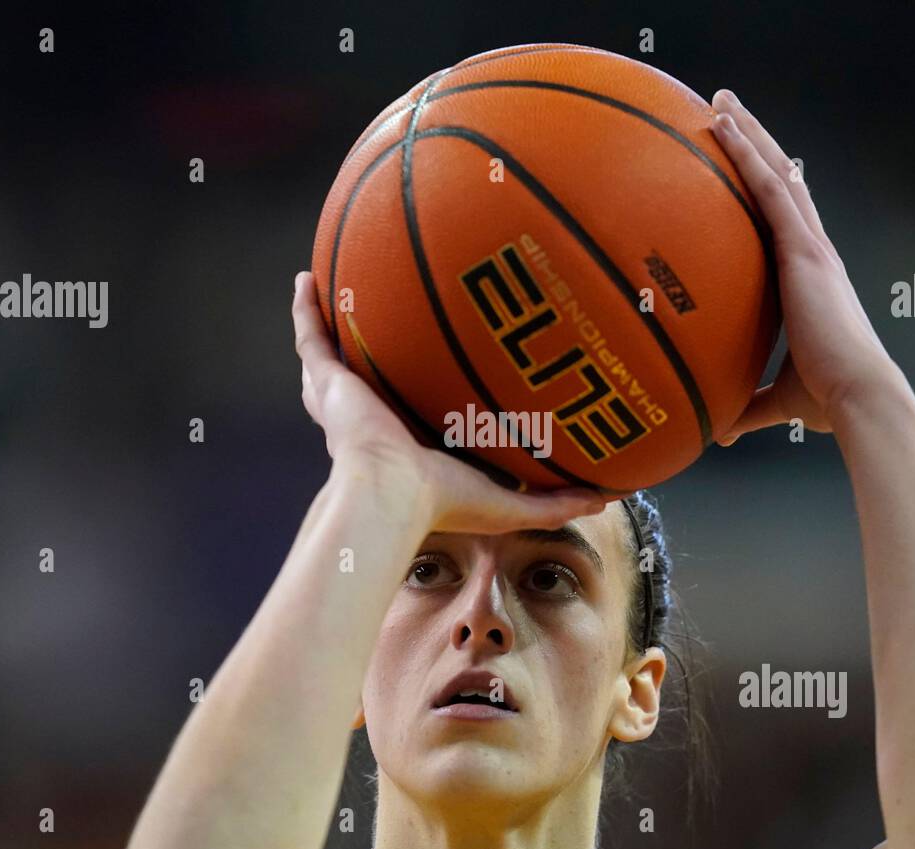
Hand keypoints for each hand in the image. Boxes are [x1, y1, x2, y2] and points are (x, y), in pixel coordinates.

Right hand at [291, 271, 605, 532]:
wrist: (392, 494)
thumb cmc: (444, 503)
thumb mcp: (511, 502)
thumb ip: (558, 500)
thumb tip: (611, 496)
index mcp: (410, 443)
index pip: (417, 413)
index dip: (427, 396)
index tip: (449, 369)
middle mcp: (375, 417)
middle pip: (373, 380)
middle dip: (378, 356)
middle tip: (393, 324)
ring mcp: (347, 399)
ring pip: (336, 357)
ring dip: (337, 325)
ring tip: (338, 288)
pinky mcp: (328, 383)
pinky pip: (311, 338)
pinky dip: (304, 310)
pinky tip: (305, 278)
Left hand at [709, 90, 905, 443]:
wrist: (858, 396)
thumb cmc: (828, 401)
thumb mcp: (778, 401)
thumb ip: (748, 410)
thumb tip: (716, 433)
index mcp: (811, 280)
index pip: (783, 222)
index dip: (764, 190)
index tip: (740, 165)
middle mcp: (813, 253)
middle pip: (782, 183)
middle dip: (754, 145)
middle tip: (725, 113)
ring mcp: (810, 247)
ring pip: (777, 172)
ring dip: (748, 134)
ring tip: (719, 102)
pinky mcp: (804, 250)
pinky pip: (772, 188)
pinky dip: (749, 154)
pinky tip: (725, 127)